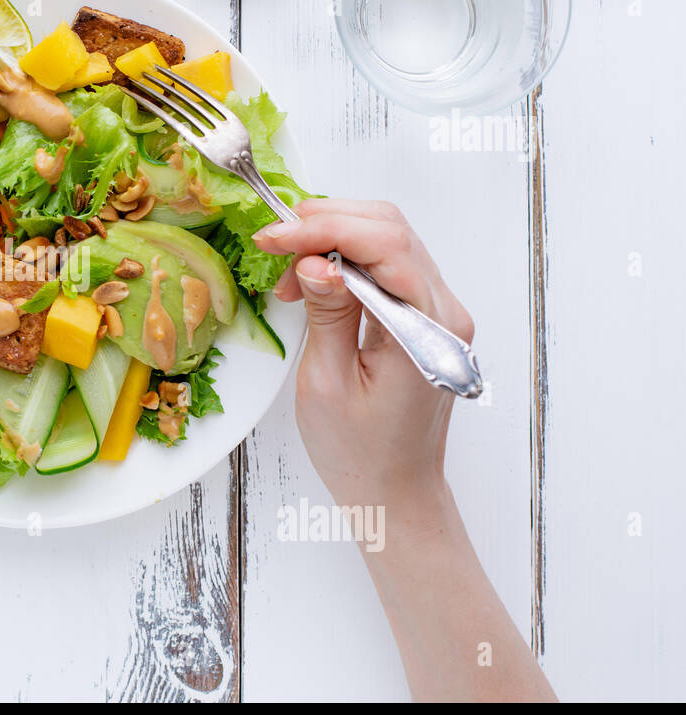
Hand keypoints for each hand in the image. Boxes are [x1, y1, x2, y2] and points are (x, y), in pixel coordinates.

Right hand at [254, 200, 475, 523]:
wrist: (395, 492)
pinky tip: (314, 280)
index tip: (271, 237)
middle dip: (326, 223)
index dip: (321, 229)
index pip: (382, 245)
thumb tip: (314, 260)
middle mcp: (444, 312)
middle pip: (390, 229)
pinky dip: (347, 258)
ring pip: (389, 239)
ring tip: (288, 272)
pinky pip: (389, 265)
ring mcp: (438, 312)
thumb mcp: (328, 383)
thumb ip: (328, 313)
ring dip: (333, 239)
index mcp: (424, 330)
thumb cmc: (360, 453)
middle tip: (273, 246)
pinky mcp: (423, 317)